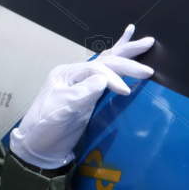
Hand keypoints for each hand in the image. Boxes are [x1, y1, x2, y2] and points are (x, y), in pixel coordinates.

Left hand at [7, 24, 154, 170]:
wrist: (39, 146)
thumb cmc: (46, 126)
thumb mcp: (63, 109)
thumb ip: (83, 92)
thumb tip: (104, 79)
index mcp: (67, 73)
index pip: (97, 69)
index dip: (114, 78)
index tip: (127, 92)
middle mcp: (76, 74)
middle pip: (106, 60)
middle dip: (128, 58)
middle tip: (149, 58)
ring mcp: (82, 84)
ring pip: (108, 62)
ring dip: (127, 52)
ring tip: (148, 42)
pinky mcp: (89, 95)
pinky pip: (106, 74)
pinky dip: (118, 63)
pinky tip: (124, 51)